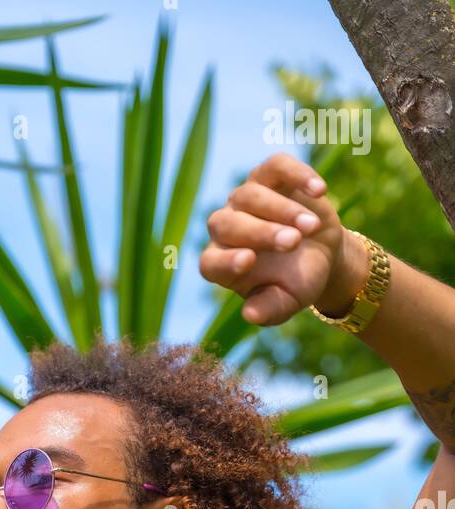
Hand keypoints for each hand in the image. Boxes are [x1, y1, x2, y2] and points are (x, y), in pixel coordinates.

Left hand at [200, 152, 366, 326]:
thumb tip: (251, 316)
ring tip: (310, 228)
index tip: (248, 261)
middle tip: (293, 243)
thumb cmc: (298, 282)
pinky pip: (276, 167)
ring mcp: (245, 198)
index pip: (211, 262)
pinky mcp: (270, 175)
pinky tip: (319, 190)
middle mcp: (226, 229)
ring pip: (250, 195)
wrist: (322, 256)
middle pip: (227, 224)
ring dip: (282, 210)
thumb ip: (269, 310)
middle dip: (261, 233)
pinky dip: (298, 174)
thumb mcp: (287, 302)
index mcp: (222, 264)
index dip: (225, 261)